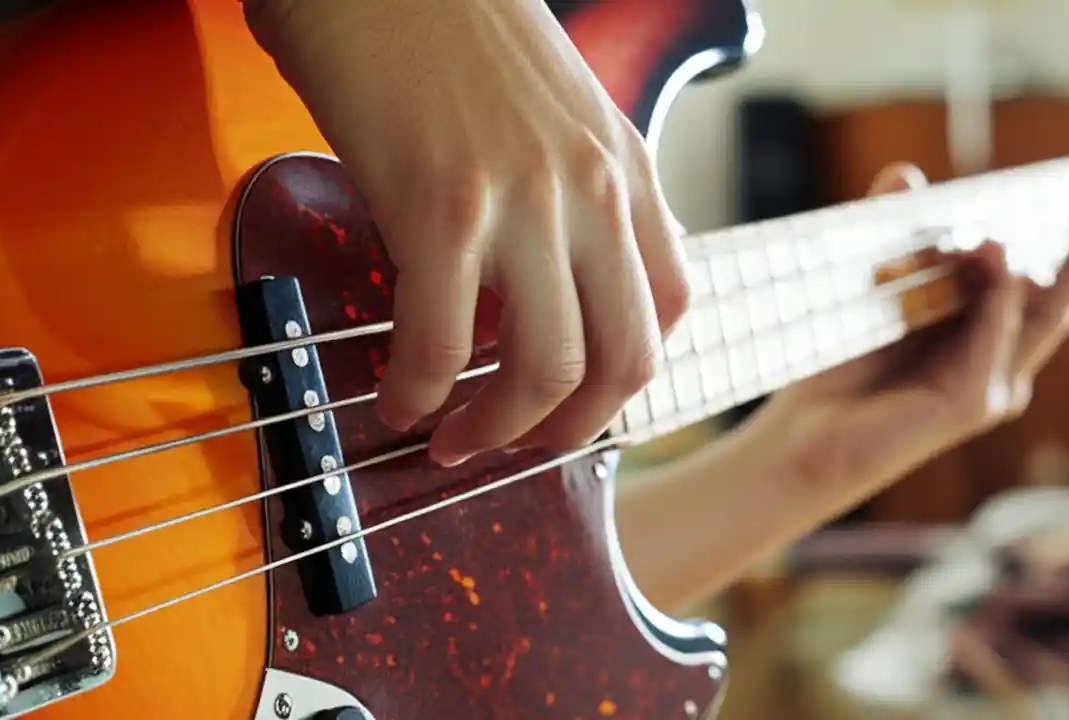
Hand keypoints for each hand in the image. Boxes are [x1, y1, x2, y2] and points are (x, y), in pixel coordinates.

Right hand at [245, 0, 687, 464]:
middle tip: (514, 444)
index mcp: (624, 166)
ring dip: (496, 430)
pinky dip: (420, 392)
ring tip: (450, 435)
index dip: (624, 379)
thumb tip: (540, 280)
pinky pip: (443, 343)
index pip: (669, 305)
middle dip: (570, 429)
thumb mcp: (555, 109)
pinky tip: (399, 396)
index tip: (575, 402)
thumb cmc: (449, 28)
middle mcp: (593, 189)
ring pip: (546, 371)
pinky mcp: (443, 206)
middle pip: (625, 359)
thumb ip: (572, 192)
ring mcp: (525, 200)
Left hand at [762, 163, 1068, 493]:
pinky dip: (1002, 307)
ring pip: (1033, 323)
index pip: (1026, 289)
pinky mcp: (971, 405)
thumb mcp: (871, 289)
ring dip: (1028, 274)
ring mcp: (987, 388)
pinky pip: (997, 344)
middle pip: (1050, 309)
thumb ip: (893, 234)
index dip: (1044, 250)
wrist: (806, 435)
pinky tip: (1002, 267)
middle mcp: (991, 365)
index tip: (1060, 203)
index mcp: (976, 340)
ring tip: (1024, 232)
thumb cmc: (836, 367)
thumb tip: (906, 174)